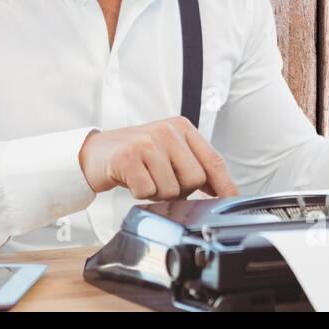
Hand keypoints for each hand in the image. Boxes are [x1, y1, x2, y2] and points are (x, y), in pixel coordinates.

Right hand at [78, 116, 239, 199]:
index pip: (213, 160)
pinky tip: (131, 180)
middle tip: (160, 181)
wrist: (95, 152)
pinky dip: (140, 193)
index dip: (225, 184)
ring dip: (157, 193)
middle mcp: (167, 131)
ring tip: (144, 178)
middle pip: (195, 179)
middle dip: (180, 190)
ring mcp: (147, 143)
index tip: (234, 200)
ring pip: (172, 189)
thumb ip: (192, 165)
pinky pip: (148, 192)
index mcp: (181, 128)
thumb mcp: (167, 152)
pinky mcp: (129, 157)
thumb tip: (220, 191)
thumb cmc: (135, 156)